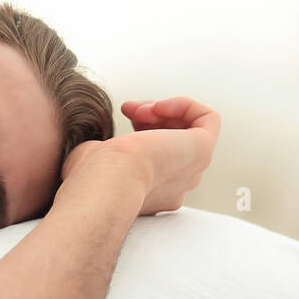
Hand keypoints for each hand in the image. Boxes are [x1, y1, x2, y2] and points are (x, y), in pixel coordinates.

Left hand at [62, 97, 220, 215]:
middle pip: (175, 141)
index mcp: (151, 194)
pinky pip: (208, 118)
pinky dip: (184, 104)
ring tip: (139, 109)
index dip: (142, 129)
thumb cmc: (89, 178)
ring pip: (191, 130)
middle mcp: (176, 186)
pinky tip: (158, 106)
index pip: (157, 156)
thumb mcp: (91, 162)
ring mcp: (192, 170)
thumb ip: (100, 154)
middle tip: (130, 111)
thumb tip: (95, 144)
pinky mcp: (203, 151)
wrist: (106, 184)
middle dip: (154, 118)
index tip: (121, 119)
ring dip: (165, 110)